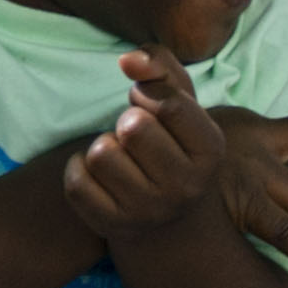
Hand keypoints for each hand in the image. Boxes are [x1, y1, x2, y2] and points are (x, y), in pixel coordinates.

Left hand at [64, 52, 229, 238]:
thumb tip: (127, 61)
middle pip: (132, 128)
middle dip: (126, 123)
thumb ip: (160, 66)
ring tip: (120, 158)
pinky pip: (77, 182)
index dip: (149, 95)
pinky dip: (80, 170)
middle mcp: (186, 186)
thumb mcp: (180, 103)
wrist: (171, 221)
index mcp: (210, 151)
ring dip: (103, 148)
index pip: (169, 105)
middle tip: (136, 137)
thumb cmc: (172, 143)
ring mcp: (150, 211)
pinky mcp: (114, 226)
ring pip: (101, 154)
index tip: (151, 106)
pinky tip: (99, 176)